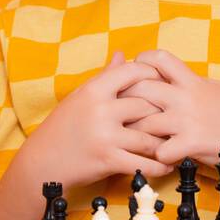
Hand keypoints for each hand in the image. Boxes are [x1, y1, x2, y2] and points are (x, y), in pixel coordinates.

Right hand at [19, 51, 169, 189]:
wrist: (42, 162)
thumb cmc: (62, 127)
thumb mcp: (80, 97)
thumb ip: (105, 76)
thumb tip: (122, 54)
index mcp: (94, 90)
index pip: (133, 72)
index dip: (153, 75)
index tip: (162, 84)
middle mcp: (101, 110)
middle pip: (147, 104)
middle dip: (164, 112)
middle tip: (178, 117)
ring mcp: (105, 136)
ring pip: (149, 136)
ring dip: (165, 142)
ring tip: (176, 143)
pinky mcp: (108, 160)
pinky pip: (143, 163)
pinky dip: (159, 166)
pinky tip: (167, 165)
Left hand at [118, 49, 219, 168]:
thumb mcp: (218, 88)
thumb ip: (194, 81)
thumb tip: (176, 73)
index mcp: (192, 81)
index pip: (158, 58)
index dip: (141, 63)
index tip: (137, 75)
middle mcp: (186, 97)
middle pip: (140, 87)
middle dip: (127, 99)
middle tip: (126, 113)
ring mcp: (187, 121)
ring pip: (143, 123)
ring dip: (137, 133)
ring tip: (139, 140)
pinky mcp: (191, 144)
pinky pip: (160, 151)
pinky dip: (156, 157)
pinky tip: (161, 158)